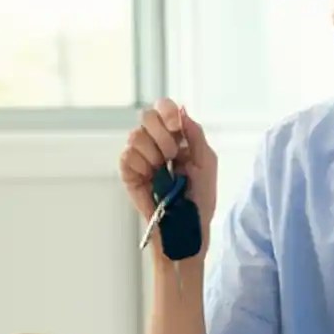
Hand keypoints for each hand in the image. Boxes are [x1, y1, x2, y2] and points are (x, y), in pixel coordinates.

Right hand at [120, 98, 217, 230]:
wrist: (187, 225)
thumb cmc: (200, 197)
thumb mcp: (206, 161)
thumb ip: (195, 133)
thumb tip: (182, 110)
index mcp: (175, 136)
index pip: (163, 108)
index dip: (167, 111)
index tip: (175, 127)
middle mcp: (155, 142)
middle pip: (146, 116)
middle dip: (162, 135)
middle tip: (172, 155)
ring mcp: (140, 156)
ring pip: (135, 135)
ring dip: (154, 153)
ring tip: (163, 171)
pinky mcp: (128, 171)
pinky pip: (127, 155)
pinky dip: (142, 165)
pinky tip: (151, 178)